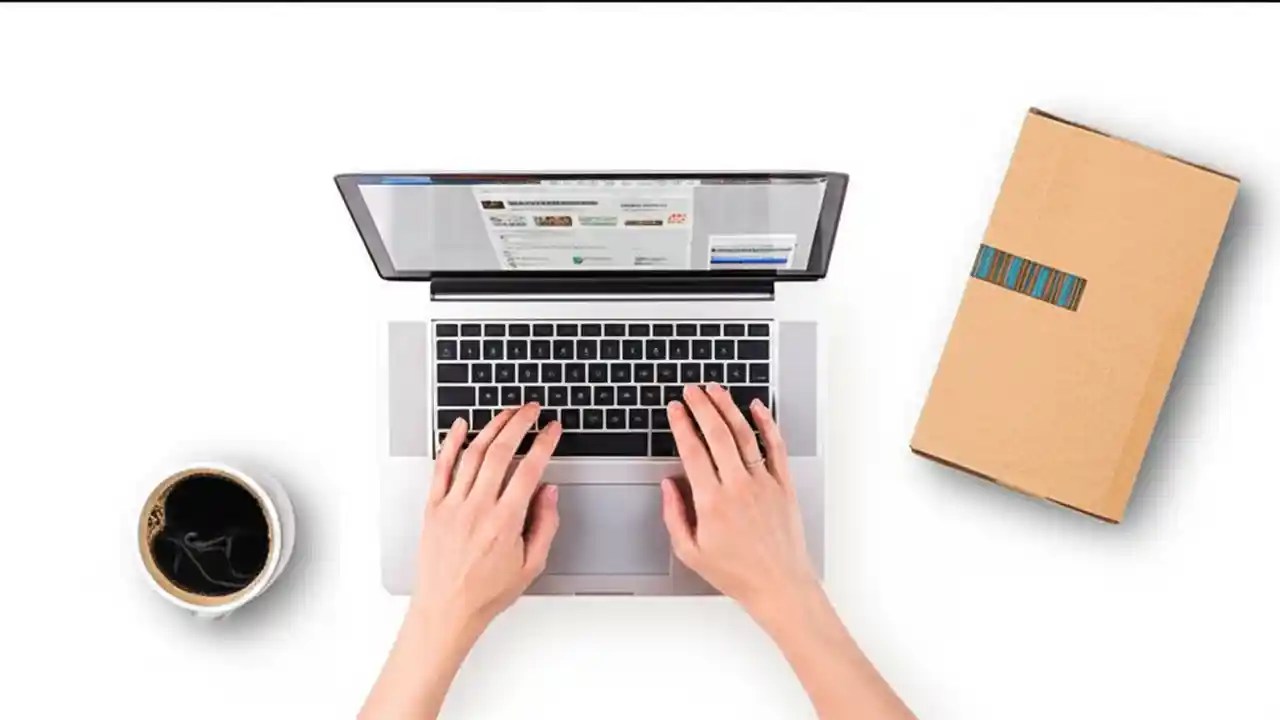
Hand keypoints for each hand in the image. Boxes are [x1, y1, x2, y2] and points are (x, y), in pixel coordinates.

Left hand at [411, 403, 561, 634]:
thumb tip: (549, 491)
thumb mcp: (532, 565)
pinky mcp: (433, 508)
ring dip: (492, 427)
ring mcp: (452, 505)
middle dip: (519, 423)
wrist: (446, 610)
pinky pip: (441, 467)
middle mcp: (477, 508)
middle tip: (531, 409)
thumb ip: (545, 524)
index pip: (529, 469)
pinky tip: (461, 426)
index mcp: (505, 522)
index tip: (553, 429)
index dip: (544, 443)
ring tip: (506, 413)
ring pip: (473, 453)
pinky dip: (451, 443)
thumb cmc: (487, 593)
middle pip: (501, 451)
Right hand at [660, 383, 817, 619]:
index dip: (681, 424)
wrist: (779, 585)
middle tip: (691, 391)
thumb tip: (668, 485)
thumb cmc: (737, 573)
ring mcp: (764, 483)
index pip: (692, 451)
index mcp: (712, 502)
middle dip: (701, 406)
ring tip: (716, 391)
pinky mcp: (783, 485)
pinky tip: (757, 407)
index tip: (674, 409)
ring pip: (744, 434)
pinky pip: (775, 446)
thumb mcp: (690, 552)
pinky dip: (766, 423)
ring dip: (728, 407)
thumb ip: (673, 515)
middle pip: (717, 434)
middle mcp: (738, 487)